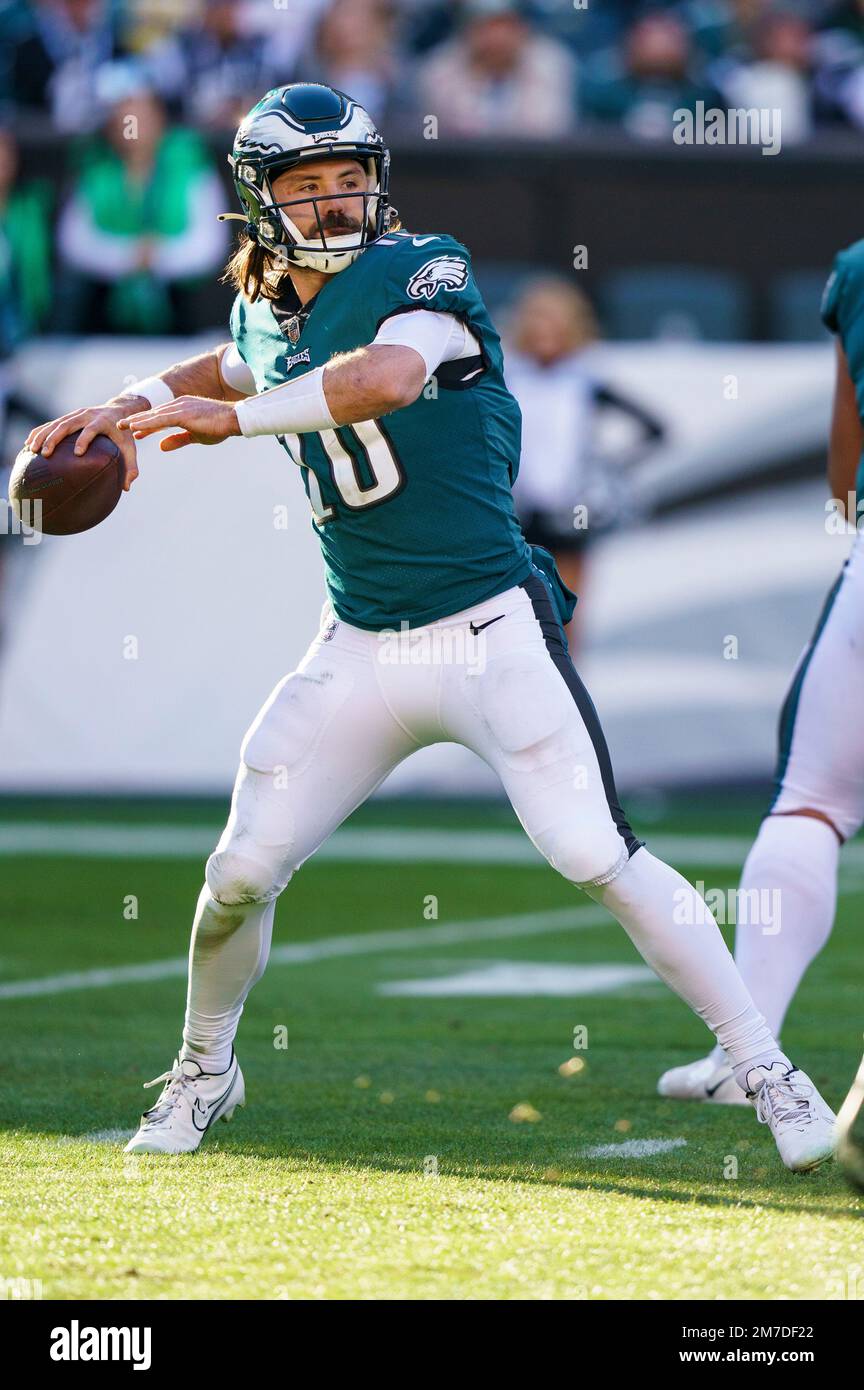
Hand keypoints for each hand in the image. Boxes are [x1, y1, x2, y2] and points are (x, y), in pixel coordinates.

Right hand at [25, 402, 141, 491]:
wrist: (118, 409)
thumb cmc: (123, 433)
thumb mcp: (130, 448)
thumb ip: (131, 467)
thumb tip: (127, 488)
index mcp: (102, 422)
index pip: (91, 430)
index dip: (85, 440)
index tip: (78, 453)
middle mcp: (87, 415)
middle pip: (67, 424)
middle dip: (55, 438)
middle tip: (45, 454)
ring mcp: (76, 414)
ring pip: (56, 423)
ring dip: (42, 435)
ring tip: (32, 450)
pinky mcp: (68, 416)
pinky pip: (51, 423)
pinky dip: (39, 432)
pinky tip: (28, 444)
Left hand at [119, 396, 240, 450]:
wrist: (234, 419)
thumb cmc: (219, 427)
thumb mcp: (195, 436)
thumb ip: (177, 440)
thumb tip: (161, 447)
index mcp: (181, 409)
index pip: (160, 418)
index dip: (146, 424)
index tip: (134, 430)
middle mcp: (178, 405)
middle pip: (153, 414)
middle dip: (136, 420)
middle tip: (120, 426)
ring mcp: (180, 408)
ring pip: (154, 416)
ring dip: (137, 421)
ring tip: (122, 426)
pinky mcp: (182, 414)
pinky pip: (161, 420)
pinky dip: (147, 423)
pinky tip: (136, 427)